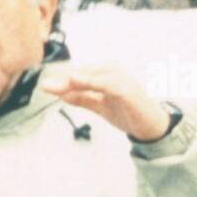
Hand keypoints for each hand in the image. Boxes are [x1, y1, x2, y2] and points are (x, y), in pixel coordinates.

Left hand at [40, 67, 171, 141]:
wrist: (151, 126)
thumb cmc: (128, 112)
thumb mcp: (100, 106)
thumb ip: (82, 99)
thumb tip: (62, 94)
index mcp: (106, 73)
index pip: (79, 74)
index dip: (61, 80)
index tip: (45, 86)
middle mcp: (112, 70)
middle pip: (82, 73)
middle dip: (63, 80)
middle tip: (44, 86)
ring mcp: (120, 78)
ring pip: (91, 76)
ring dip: (73, 81)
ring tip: (55, 87)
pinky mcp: (125, 88)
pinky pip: (105, 84)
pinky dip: (90, 83)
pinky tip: (76, 84)